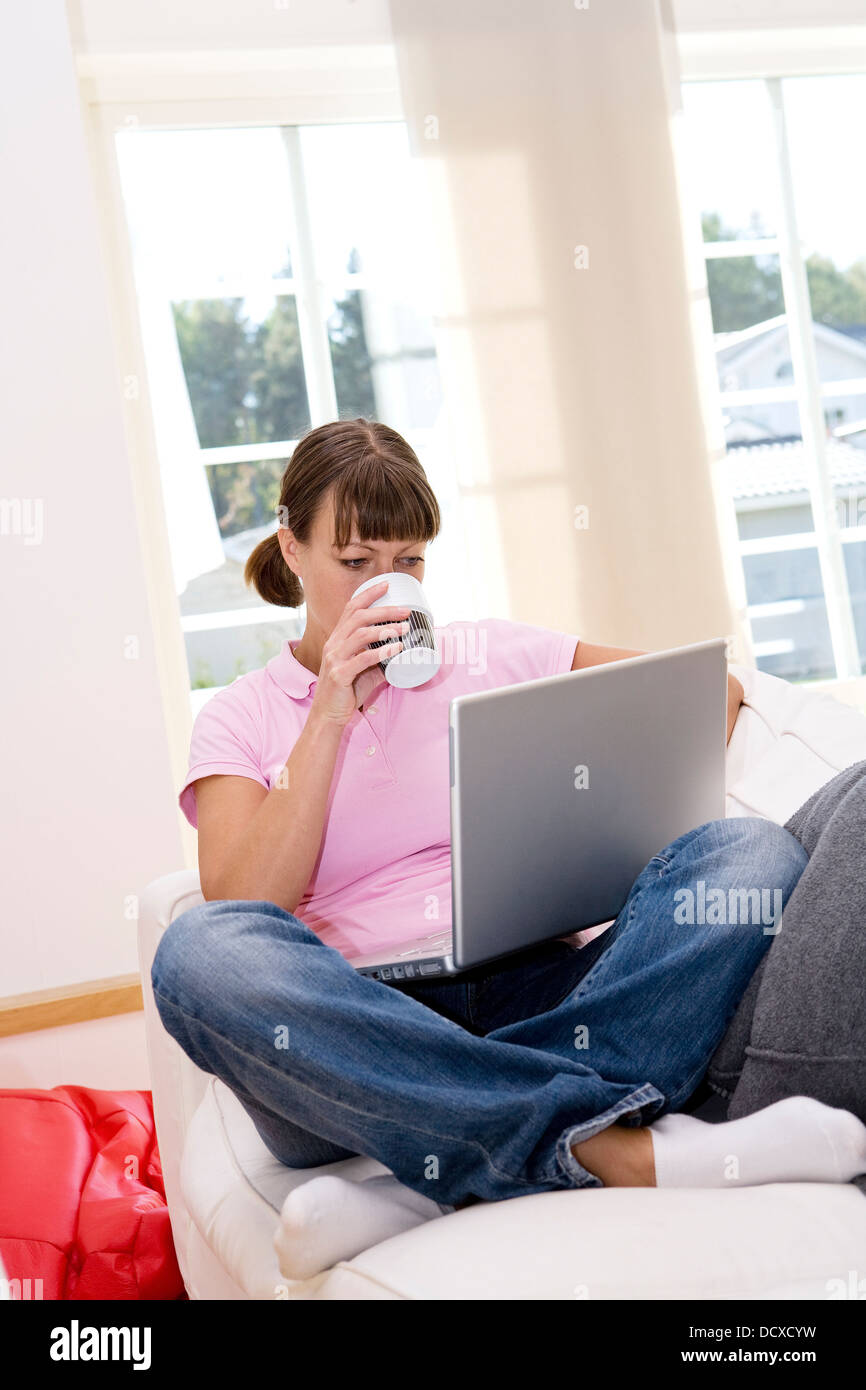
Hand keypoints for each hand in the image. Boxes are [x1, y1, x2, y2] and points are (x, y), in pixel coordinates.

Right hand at [309, 580, 410, 727]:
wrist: (328, 715)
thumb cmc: (345, 692)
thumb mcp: (365, 671)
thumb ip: (381, 660)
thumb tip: (404, 653)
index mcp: (338, 639)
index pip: (352, 608)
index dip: (368, 594)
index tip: (387, 585)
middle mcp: (334, 644)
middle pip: (358, 616)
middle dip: (384, 610)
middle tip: (406, 611)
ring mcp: (335, 658)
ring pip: (360, 634)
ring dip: (385, 629)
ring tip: (405, 629)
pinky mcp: (339, 674)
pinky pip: (362, 659)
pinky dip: (381, 652)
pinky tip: (395, 649)